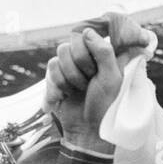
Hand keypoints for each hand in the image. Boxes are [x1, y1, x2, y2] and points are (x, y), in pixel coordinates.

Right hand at [44, 12, 152, 151]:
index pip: (87, 35)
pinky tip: (64, 97)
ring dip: (67, 78)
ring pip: (58, 57)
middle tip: (87, 84)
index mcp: (103, 56)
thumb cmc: (106, 106)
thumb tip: (87, 31)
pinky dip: (56, 85)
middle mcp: (87, 59)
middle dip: (77, 68)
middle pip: (69, 44)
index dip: (87, 50)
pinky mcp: (58, 79)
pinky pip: (50, 70)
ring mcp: (72, 68)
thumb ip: (104, 52)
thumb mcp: (112, 79)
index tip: (95, 67)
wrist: (87, 132)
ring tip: (77, 92)